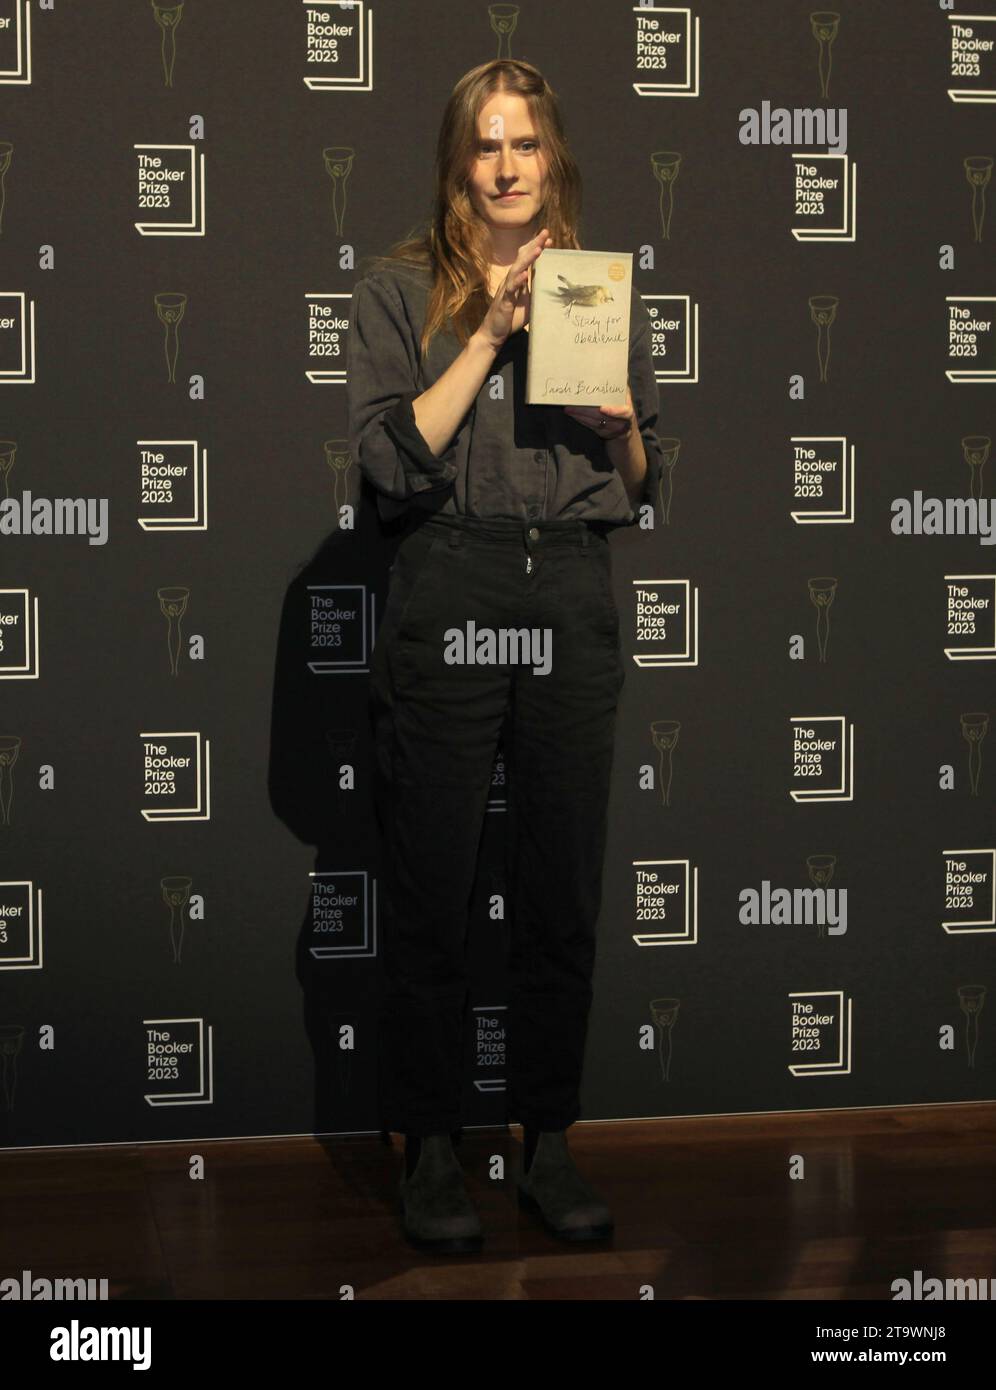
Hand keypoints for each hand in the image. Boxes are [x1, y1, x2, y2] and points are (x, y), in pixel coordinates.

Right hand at [474, 228, 552, 351]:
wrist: (493, 334)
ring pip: (517, 269)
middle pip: (522, 258)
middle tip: (545, 233)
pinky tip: (525, 274)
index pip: (526, 259)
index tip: (549, 240)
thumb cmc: (510, 318)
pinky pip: (511, 288)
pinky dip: (518, 280)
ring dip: (528, 259)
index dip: (536, 248)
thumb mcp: (528, 302)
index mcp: (517, 280)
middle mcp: (511, 281)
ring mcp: (506, 290)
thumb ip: (536, 291)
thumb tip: (551, 285)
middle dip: (534, 245)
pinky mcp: (504, 301)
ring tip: (538, 249)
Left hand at [564, 386, 634, 442]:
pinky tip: (573, 414)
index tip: (602, 408)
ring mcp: (611, 430)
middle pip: (601, 417)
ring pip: (593, 423)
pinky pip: (590, 426)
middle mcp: (620, 423)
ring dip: (579, 415)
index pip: (624, 412)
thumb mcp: (625, 395)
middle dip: (585, 411)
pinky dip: (580, 419)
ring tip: (568, 409)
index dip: (614, 411)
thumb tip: (615, 367)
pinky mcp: (602, 433)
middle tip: (572, 405)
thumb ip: (620, 385)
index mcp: (627, 411)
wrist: (626, 427)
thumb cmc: (623, 406)